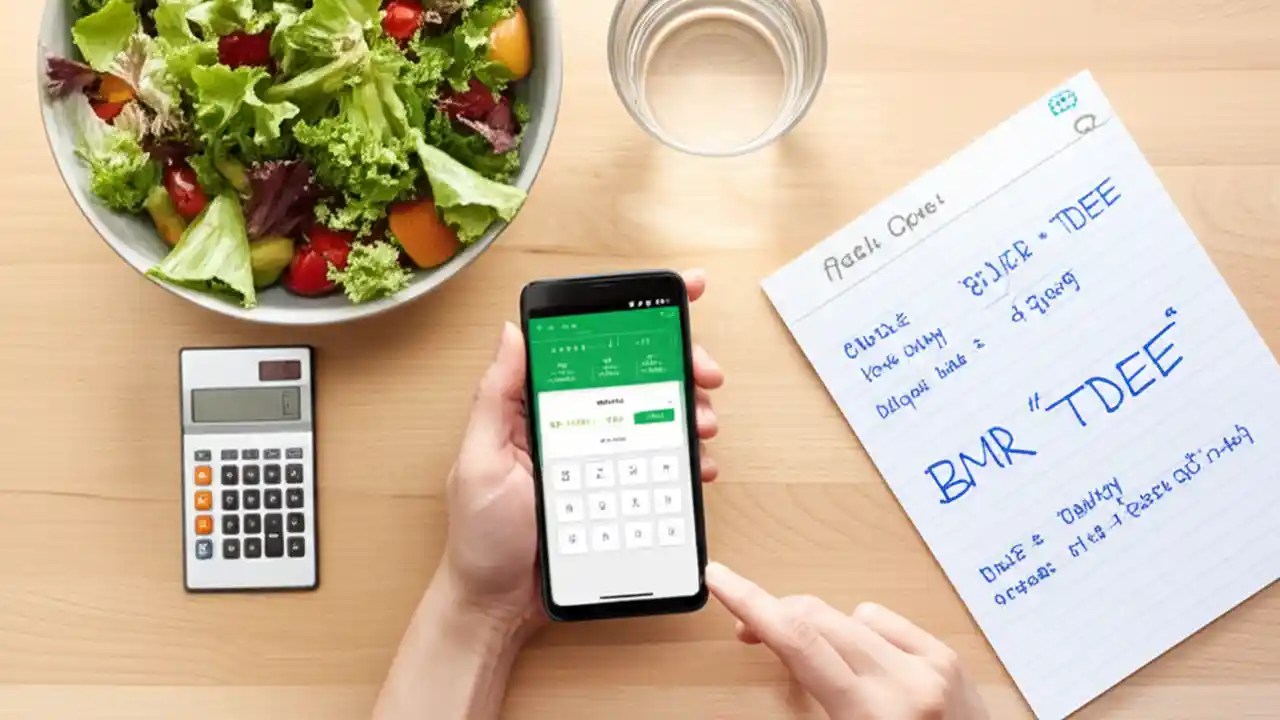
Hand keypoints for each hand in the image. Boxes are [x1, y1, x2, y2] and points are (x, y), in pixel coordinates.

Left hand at [442, 270, 725, 631]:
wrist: (498, 606)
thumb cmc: (480, 537)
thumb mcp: (479, 460)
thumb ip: (496, 397)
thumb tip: (512, 331)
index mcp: (538, 406)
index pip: (589, 346)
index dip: (633, 316)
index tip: (680, 294)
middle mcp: (572, 424)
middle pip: (635, 374)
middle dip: (680, 361)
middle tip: (708, 372)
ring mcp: (598, 457)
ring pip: (655, 415)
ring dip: (690, 408)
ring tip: (703, 422)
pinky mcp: (617, 490)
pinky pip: (659, 464)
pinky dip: (685, 457)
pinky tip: (698, 462)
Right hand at [707, 563, 987, 719]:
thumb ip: (814, 700)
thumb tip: (787, 654)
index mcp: (869, 716)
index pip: (798, 641)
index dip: (751, 603)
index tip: (721, 580)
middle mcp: (904, 684)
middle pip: (818, 618)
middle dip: (775, 616)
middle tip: (749, 633)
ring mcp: (931, 666)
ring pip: (850, 616)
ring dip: (826, 632)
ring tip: (827, 671)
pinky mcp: (949, 659)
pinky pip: (886, 622)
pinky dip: (866, 635)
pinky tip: (868, 663)